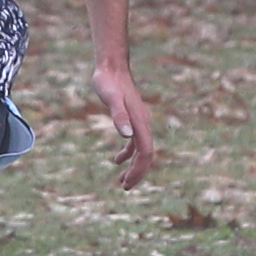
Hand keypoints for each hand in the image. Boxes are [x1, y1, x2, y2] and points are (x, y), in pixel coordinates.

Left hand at [93, 65, 154, 189]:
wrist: (111, 67)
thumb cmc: (108, 82)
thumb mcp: (110, 99)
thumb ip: (118, 116)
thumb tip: (127, 136)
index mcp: (140, 123)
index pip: (145, 153)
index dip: (138, 170)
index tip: (127, 184)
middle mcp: (143, 124)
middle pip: (146, 155)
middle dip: (138, 173)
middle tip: (125, 188)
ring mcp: (139, 122)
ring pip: (142, 150)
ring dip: (134, 166)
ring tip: (122, 181)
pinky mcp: (132, 119)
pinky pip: (135, 141)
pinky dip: (128, 153)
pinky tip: (117, 160)